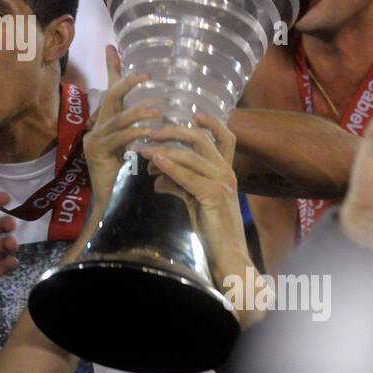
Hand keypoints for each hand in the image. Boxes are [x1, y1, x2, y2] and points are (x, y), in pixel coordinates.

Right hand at [82, 45, 155, 202]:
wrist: (113, 209)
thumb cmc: (131, 181)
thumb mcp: (140, 149)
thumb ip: (145, 131)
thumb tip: (161, 114)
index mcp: (106, 125)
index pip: (111, 92)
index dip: (114, 70)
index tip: (113, 48)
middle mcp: (97, 129)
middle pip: (110, 98)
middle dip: (126, 82)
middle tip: (147, 75)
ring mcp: (94, 142)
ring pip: (115, 119)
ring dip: (137, 112)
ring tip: (157, 109)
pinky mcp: (96, 155)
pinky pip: (116, 139)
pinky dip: (133, 133)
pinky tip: (148, 132)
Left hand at [138, 115, 251, 291]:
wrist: (228, 257)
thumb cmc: (211, 232)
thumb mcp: (194, 201)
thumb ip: (180, 184)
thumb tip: (157, 177)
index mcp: (226, 172)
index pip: (225, 138)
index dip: (212, 123)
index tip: (193, 114)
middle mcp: (227, 173)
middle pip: (201, 140)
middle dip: (173, 132)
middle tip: (151, 132)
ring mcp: (223, 183)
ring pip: (190, 155)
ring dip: (164, 150)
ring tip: (144, 150)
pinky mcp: (214, 196)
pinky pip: (188, 176)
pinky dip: (170, 167)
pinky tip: (155, 163)